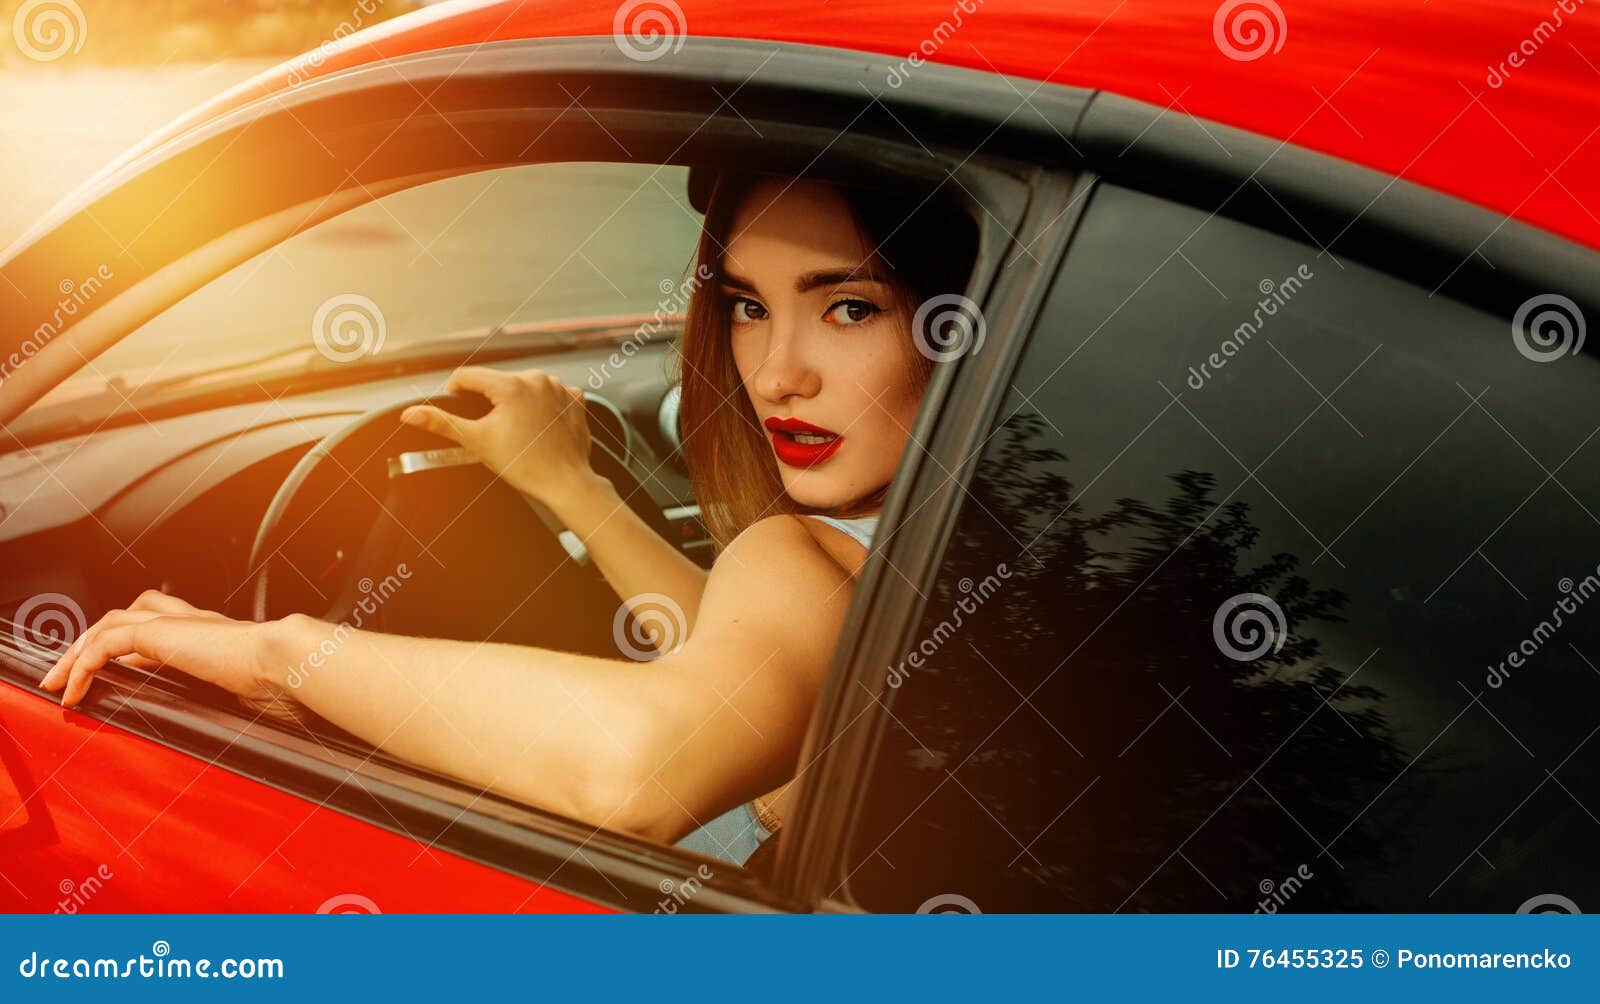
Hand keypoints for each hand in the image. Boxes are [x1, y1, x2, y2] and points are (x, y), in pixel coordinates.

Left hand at [40, 590, 291, 715]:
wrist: (286, 659)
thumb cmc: (283, 679)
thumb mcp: (252, 691)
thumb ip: (237, 694)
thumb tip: (244, 712)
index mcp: (216, 632)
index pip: (164, 619)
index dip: (133, 637)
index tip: (115, 667)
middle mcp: (194, 621)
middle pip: (128, 614)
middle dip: (93, 642)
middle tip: (70, 675)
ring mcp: (177, 622)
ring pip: (109, 623)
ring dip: (77, 653)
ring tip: (60, 683)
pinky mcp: (159, 633)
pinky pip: (105, 644)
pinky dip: (84, 666)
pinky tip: (77, 689)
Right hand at [400, 366, 600, 508]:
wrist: (566, 483)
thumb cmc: (527, 466)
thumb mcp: (477, 442)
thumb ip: (442, 423)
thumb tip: (412, 413)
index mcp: (512, 385)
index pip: (468, 376)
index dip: (456, 391)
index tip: (458, 406)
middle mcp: (538, 379)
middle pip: (498, 382)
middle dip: (490, 402)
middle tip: (494, 430)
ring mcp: (559, 388)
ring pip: (524, 387)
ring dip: (517, 403)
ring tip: (519, 431)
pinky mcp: (574, 400)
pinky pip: (550, 395)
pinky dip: (543, 407)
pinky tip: (540, 427)